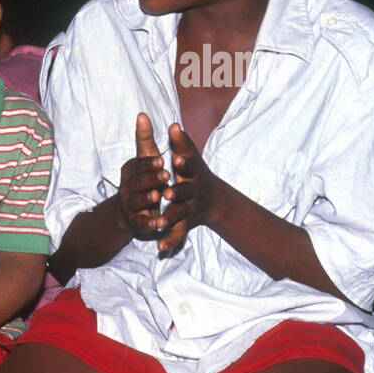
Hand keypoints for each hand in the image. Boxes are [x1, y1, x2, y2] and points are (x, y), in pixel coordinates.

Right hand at [115, 113, 171, 238]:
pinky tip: (159, 224)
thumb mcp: (144, 159)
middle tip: (165, 176)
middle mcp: (126, 187)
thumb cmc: (144, 179)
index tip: (162, 160)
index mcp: (130, 171)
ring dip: (147, 199)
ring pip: (136, 202)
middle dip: (150, 179)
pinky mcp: (134, 222)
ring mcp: (129, 205)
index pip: (138, 165)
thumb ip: (144, 139)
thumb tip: (142, 114)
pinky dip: (149, 223)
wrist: (130, 211)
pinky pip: (140, 223)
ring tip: (158, 197)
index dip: (149, 164)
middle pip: (137, 183)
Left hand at [157, 123, 223, 255]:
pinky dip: (169, 240)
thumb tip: (173, 124)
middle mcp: (193, 191)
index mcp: (193, 173)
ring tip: (161, 221)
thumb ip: (181, 143)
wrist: (214, 200)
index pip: (189, 165)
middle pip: (186, 191)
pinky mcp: (185, 223)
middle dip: (177, 192)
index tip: (174, 159)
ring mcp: (190, 208)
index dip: (183, 162)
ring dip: (171, 217)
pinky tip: (159, 247)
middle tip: (167, 193)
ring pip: (181, 213)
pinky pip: (178, 233)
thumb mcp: (190, 157)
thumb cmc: (195, 173)